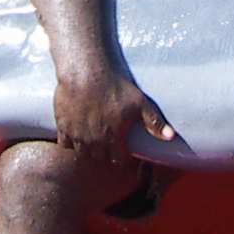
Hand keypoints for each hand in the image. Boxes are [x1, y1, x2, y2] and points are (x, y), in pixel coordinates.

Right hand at [53, 70, 172, 163]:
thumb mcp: (139, 102)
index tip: (124, 152)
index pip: (118, 162)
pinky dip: (70, 142)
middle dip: (106, 155)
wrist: (85, 72)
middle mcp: (95, 142)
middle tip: (109, 144)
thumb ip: (154, 122)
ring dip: (89, 151)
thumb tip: (171, 137)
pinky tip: (77, 134)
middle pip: (100, 159)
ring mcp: (77, 135)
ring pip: (82, 154)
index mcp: (114, 140)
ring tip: (94, 141)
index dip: (122, 159)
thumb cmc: (115, 86)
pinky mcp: (62, 126)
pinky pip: (65, 144)